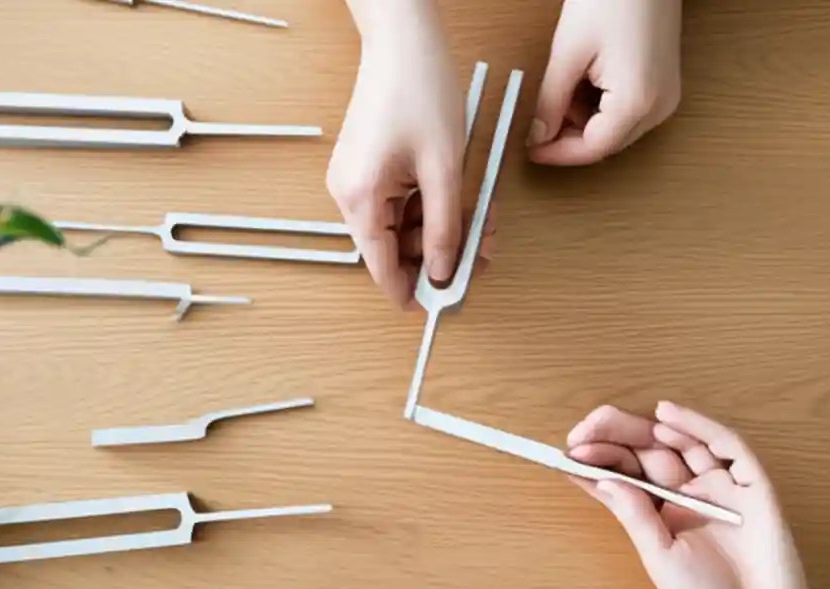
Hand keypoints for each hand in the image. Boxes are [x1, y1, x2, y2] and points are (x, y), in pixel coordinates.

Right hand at [327, 2, 464, 306]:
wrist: (403, 41)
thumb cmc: (418, 90)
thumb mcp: (445, 169)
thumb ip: (445, 228)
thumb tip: (444, 271)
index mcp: (358, 197)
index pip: (381, 267)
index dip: (412, 290)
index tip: (439, 306)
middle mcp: (348, 191)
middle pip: (392, 247)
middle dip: (438, 253)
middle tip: (480, 252)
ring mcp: (356, 178)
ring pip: (400, 224)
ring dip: (440, 228)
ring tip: (481, 219)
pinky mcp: (369, 166)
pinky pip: (399, 201)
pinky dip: (430, 206)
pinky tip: (461, 201)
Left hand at [528, 0, 682, 164]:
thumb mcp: (569, 53)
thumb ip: (550, 102)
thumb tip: (537, 134)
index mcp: (637, 102)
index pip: (592, 149)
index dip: (557, 154)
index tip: (531, 150)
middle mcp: (659, 106)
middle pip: (606, 144)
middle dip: (569, 137)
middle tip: (539, 120)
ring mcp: (665, 96)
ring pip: (615, 130)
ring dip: (583, 121)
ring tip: (563, 87)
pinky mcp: (663, 84)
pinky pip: (627, 112)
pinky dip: (600, 108)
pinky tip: (584, 82)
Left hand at [565, 402, 815, 588]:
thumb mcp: (660, 558)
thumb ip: (636, 516)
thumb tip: (603, 478)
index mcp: (660, 511)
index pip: (624, 475)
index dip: (597, 460)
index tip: (568, 451)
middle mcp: (687, 493)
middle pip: (647, 451)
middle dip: (614, 435)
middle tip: (584, 430)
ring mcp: (719, 485)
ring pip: (680, 441)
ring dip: (644, 427)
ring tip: (608, 420)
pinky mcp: (750, 482)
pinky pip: (726, 446)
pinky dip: (697, 426)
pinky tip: (667, 416)